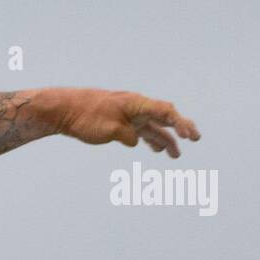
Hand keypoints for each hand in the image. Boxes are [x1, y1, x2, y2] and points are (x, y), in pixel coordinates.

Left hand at [54, 88, 199, 157]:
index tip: (191, 136)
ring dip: (164, 139)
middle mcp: (135, 107)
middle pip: (164, 117)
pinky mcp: (119, 121)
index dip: (181, 123)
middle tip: (194, 139)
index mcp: (136, 104)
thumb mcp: (109, 129)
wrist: (64, 110)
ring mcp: (128, 114)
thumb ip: (127, 135)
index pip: (165, 112)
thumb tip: (136, 141)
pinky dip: (149, 138)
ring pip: (152, 127)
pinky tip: (154, 148)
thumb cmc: (85, 116)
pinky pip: (140, 129)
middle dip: (180, 129)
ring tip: (174, 155)